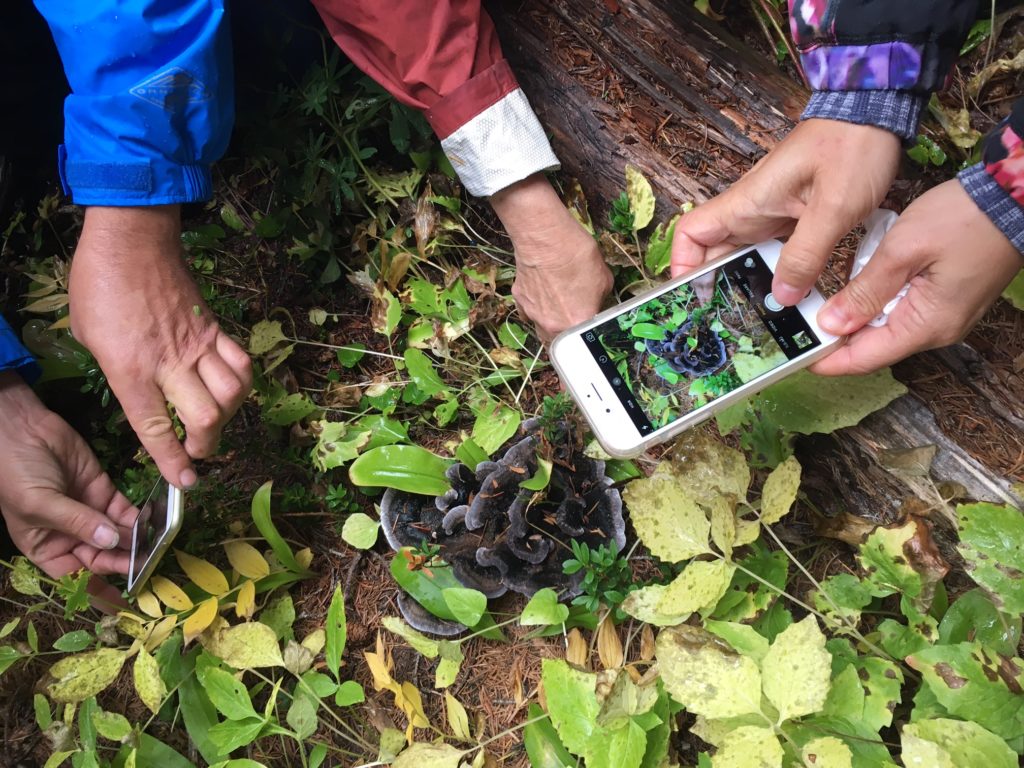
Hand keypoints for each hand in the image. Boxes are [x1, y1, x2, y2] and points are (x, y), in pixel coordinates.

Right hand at [0, 372, 135, 588]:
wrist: (19, 427)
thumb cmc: (15, 471)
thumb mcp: (40, 503)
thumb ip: (76, 523)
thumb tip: (109, 542)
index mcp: (46, 547)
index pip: (75, 576)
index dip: (98, 589)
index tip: (123, 601)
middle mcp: (70, 535)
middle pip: (103, 557)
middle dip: (126, 561)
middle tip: (150, 562)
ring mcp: (89, 512)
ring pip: (119, 534)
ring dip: (138, 540)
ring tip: (158, 544)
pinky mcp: (104, 491)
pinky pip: (126, 510)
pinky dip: (141, 517)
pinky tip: (156, 521)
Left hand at [69, 206, 251, 487]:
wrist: (132, 239)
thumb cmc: (100, 283)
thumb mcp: (90, 337)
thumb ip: (117, 370)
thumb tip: (140, 387)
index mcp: (130, 369)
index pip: (157, 427)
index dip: (173, 460)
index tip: (186, 480)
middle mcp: (170, 362)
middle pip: (206, 417)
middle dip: (205, 444)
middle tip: (197, 449)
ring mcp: (198, 344)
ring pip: (232, 393)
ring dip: (227, 416)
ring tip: (213, 419)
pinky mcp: (214, 328)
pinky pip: (241, 363)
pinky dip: (241, 382)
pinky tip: (228, 387)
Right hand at [490, 174, 612, 342]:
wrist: (546, 238)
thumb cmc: (577, 256)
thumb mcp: (604, 279)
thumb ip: (600, 300)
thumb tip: (596, 303)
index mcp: (578, 324)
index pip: (585, 343)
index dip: (587, 343)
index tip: (587, 338)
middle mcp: (553, 325)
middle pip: (558, 346)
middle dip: (566, 341)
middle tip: (573, 330)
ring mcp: (533, 315)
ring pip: (542, 332)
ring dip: (550, 328)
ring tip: (558, 314)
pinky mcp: (520, 301)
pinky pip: (528, 314)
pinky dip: (536, 311)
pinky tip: (542, 299)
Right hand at [671, 119, 900, 304]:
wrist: (876, 111)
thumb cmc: (852, 145)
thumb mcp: (833, 206)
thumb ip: (805, 255)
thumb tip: (781, 296)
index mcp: (748, 202)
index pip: (692, 233)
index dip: (682, 264)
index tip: (690, 295)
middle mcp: (753, 209)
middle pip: (716, 252)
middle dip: (716, 286)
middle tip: (728, 321)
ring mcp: (772, 212)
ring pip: (745, 255)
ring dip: (748, 283)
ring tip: (759, 317)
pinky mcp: (794, 215)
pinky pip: (773, 250)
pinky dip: (776, 274)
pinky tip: (791, 295)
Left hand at [811, 179, 1021, 374]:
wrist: (1015, 195)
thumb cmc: (965, 218)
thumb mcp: (902, 250)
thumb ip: (864, 291)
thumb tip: (831, 325)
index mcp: (926, 325)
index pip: (864, 359)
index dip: (826, 359)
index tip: (795, 352)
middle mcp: (937, 330)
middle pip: (873, 346)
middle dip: (837, 334)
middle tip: (802, 317)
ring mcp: (944, 317)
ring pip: (886, 327)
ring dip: (856, 313)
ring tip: (825, 296)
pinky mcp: (946, 301)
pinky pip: (902, 311)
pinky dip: (878, 299)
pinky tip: (862, 279)